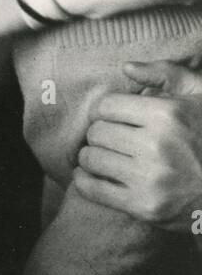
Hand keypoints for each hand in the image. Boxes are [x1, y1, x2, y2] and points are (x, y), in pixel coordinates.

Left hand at [74, 60, 201, 229]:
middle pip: (96, 132)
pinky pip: (93, 189)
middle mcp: (156, 146)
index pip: (106, 106)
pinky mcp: (144, 206)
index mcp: (168, 115)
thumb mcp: (201, 95)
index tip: (111, 118)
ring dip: (92, 157)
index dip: (106, 110)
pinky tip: (91, 176)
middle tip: (110, 138)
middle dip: (100, 133)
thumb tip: (127, 68)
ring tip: (103, 156)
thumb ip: (166, 74)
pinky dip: (85, 181)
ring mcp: (150, 179)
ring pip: (91, 159)